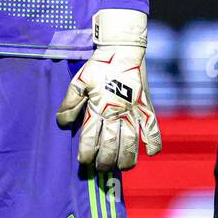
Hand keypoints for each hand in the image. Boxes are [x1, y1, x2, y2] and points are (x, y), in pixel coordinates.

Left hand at [56, 9, 162, 170]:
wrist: (122, 50)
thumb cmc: (98, 66)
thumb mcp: (79, 81)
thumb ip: (70, 102)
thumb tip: (62, 122)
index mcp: (98, 107)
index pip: (91, 137)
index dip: (87, 152)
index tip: (84, 161)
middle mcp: (116, 112)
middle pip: (111, 144)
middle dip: (105, 160)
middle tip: (101, 167)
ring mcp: (133, 110)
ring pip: (131, 142)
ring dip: (127, 158)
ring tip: (122, 167)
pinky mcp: (146, 106)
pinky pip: (153, 128)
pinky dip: (154, 141)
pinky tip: (151, 153)